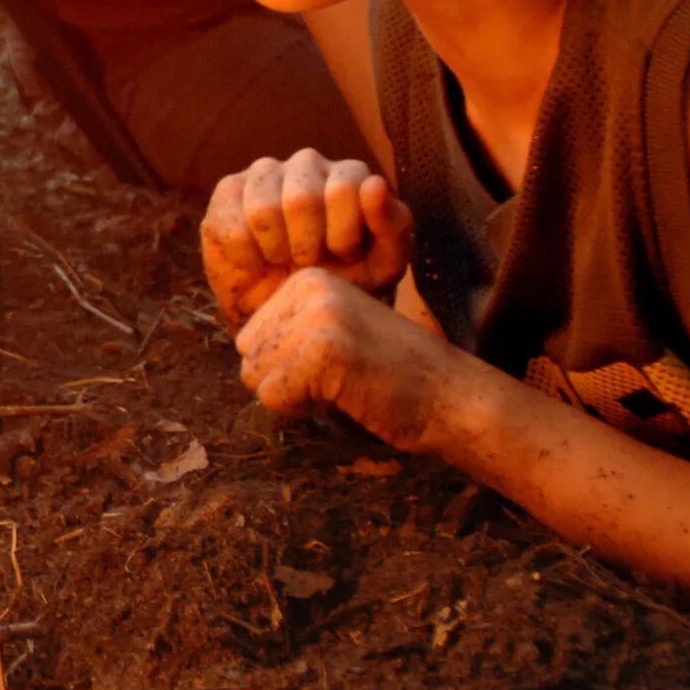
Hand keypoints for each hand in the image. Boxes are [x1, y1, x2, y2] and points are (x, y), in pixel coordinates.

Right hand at [200, 148, 412, 325]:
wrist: (295, 311)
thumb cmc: (345, 282)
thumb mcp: (385, 264)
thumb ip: (393, 226)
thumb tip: (374, 184)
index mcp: (348, 173)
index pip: (345, 187)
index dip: (343, 235)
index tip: (344, 255)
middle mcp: (306, 164)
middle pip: (301, 199)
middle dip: (308, 247)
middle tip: (311, 263)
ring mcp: (263, 173)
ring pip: (262, 209)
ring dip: (276, 251)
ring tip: (284, 261)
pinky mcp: (227, 192)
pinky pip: (231, 226)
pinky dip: (246, 258)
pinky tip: (256, 263)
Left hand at [234, 268, 458, 452]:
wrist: (449, 395)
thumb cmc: (390, 374)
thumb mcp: (335, 331)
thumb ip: (289, 332)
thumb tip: (240, 351)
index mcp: (308, 278)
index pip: (250, 338)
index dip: (286, 366)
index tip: (336, 362)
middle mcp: (308, 287)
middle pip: (248, 356)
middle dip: (285, 380)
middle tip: (340, 377)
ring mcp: (316, 316)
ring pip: (256, 377)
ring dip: (295, 396)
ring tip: (344, 384)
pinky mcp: (323, 351)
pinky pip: (274, 396)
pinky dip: (302, 410)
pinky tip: (345, 395)